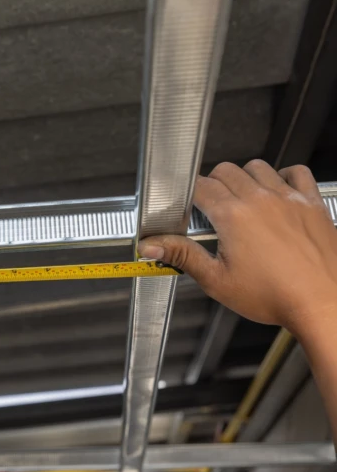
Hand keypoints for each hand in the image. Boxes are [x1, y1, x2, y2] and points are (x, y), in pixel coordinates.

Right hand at [137, 160, 336, 332]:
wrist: (324, 304)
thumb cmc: (275, 296)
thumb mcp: (218, 281)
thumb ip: (182, 256)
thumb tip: (151, 245)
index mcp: (233, 216)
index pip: (200, 186)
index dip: (189, 194)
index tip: (188, 206)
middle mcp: (261, 200)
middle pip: (226, 171)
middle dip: (213, 185)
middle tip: (212, 208)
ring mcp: (289, 198)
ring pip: (258, 167)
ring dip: (245, 178)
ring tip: (242, 201)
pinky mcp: (312, 203)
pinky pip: (297, 172)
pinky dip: (284, 176)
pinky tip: (278, 192)